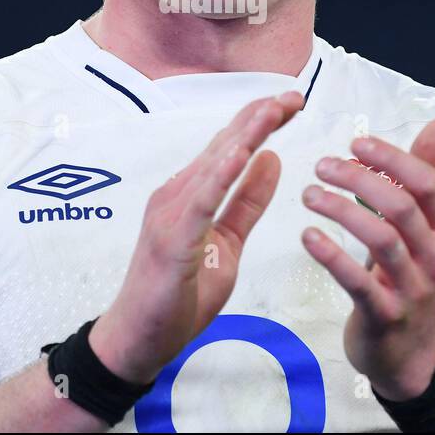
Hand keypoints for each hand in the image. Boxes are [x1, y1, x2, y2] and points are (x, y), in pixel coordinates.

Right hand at [91, 91, 304, 382]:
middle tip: (294, 95)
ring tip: (271, 110)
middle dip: (259, 118)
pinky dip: (218, 177)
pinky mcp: (170, 241)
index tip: (292, 101)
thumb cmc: (178, 293)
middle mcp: (177, 194)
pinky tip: (239, 155)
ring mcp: (170, 215)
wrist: (139, 340)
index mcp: (191, 193)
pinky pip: (199, 204)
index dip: (259, 121)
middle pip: (223, 146)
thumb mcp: (228, 242)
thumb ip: (248, 201)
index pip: (229, 147)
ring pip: (212, 167)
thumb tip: (274, 159)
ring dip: (243, 136)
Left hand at [300, 120, 434, 399]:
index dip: (392, 158)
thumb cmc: (409, 276)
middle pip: (402, 207)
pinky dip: (332, 256)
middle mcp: (433, 256)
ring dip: (341, 212)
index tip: (355, 142)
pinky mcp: (385, 316)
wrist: (411, 354)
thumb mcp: (422, 227)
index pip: (427, 183)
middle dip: (360, 180)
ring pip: (382, 241)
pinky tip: (307, 236)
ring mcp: (411, 288)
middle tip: (321, 165)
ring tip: (308, 194)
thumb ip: (425, 175)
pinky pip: (359, 283)